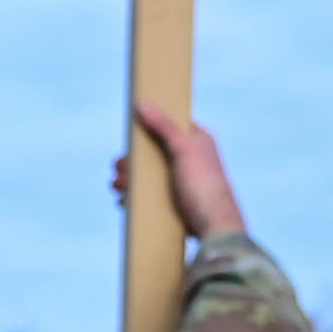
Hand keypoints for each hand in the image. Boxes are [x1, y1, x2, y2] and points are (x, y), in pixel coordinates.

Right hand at [118, 96, 243, 245]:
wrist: (215, 226)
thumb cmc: (204, 185)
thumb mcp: (183, 149)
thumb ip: (163, 126)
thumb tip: (142, 104)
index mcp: (198, 141)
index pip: (171, 126)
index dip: (150, 128)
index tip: (131, 135)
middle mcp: (191, 159)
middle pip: (155, 153)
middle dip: (133, 161)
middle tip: (118, 168)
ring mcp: (184, 182)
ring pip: (151, 176)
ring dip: (130, 180)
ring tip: (117, 186)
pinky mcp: (178, 203)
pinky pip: (153, 196)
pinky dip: (137, 197)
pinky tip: (125, 200)